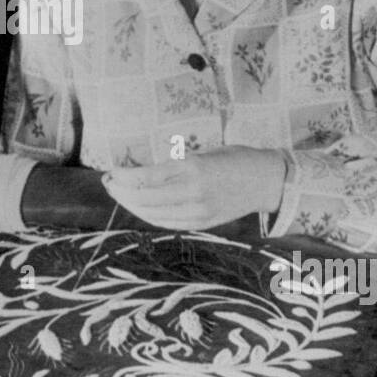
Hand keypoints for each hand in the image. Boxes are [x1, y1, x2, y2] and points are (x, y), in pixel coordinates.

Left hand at [101, 147, 286, 231]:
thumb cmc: (237, 159)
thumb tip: (143, 174)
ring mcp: (198, 211)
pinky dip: (149, 216)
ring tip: (119, 195)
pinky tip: (140, 207)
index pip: (146, 178)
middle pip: (144, 198)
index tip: (111, 172)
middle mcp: (193, 192)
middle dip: (121, 192)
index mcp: (193, 168)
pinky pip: (167, 223)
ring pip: (153, 214)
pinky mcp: (202, 223)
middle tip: (108, 184)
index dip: (123, 178)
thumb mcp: (204, 153)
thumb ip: (176, 166)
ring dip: (132, 205)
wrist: (268, 182)